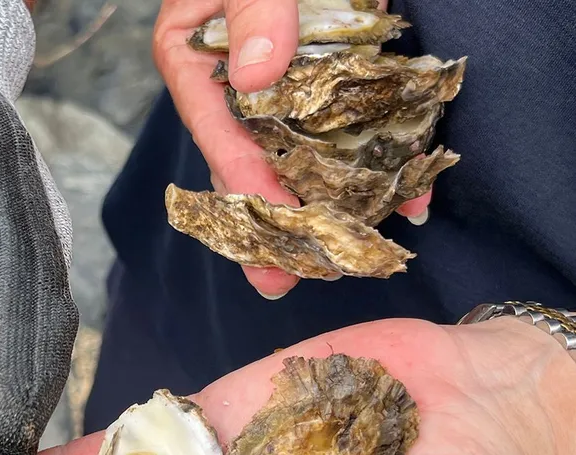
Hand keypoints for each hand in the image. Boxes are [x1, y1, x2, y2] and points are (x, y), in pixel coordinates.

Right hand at [152, 0, 432, 298]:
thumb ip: (251, 5)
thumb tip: (257, 76)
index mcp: (195, 50)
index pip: (212, 121)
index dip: (239, 172)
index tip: (268, 212)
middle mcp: (236, 74)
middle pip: (250, 154)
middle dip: (270, 218)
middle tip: (281, 280)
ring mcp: (285, 78)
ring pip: (301, 147)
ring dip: (327, 199)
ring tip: (347, 253)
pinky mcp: (330, 72)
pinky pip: (348, 120)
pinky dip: (376, 152)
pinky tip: (406, 189)